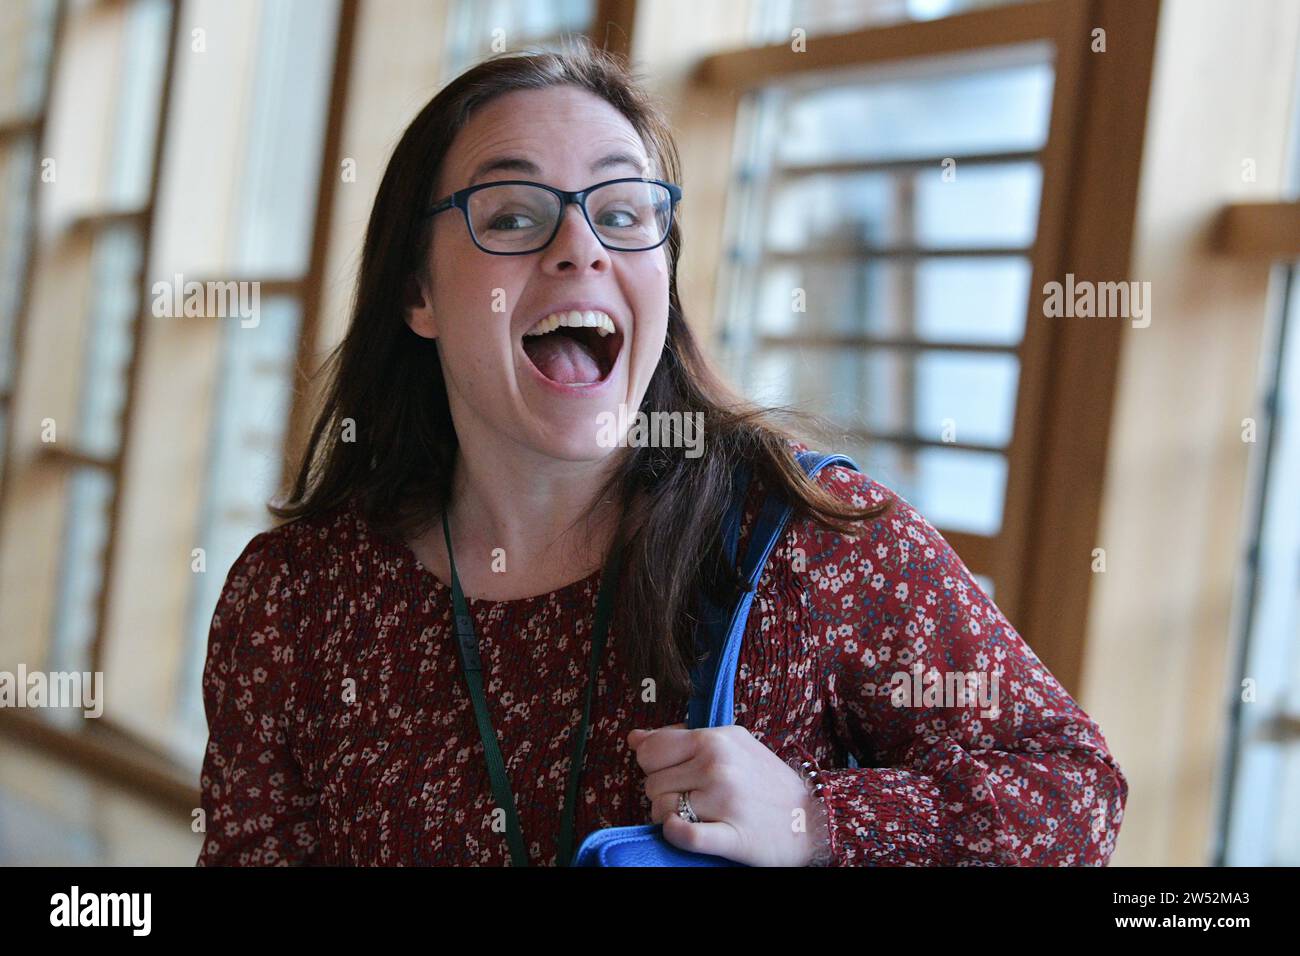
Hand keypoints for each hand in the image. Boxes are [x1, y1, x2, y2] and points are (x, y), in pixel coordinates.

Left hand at [627, 723, 823, 865]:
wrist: (813, 817)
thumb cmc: (765, 780)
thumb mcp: (729, 744)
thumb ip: (680, 738)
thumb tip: (634, 738)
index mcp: (715, 739)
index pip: (651, 750)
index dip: (654, 766)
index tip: (673, 774)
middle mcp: (717, 765)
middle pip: (652, 784)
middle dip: (663, 794)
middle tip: (691, 798)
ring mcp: (724, 800)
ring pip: (660, 810)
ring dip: (670, 817)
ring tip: (697, 815)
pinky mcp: (731, 835)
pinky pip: (682, 835)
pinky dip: (676, 834)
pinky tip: (685, 830)